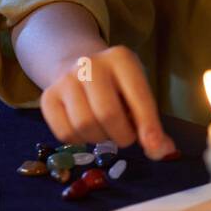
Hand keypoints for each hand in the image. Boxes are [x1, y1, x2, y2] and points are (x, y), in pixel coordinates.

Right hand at [39, 45, 176, 158]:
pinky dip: (80, 141)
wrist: (79, 66)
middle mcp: (90, 65)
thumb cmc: (118, 85)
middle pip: (107, 114)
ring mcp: (65, 80)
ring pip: (84, 125)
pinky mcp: (47, 97)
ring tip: (107, 130)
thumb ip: (151, 121)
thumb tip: (162, 151)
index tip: (155, 147)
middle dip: (122, 135)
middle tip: (126, 137)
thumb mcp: (138, 92)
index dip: (148, 125)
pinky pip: (64, 133)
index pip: (139, 97)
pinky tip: (88, 131)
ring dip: (101, 139)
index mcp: (121, 59)